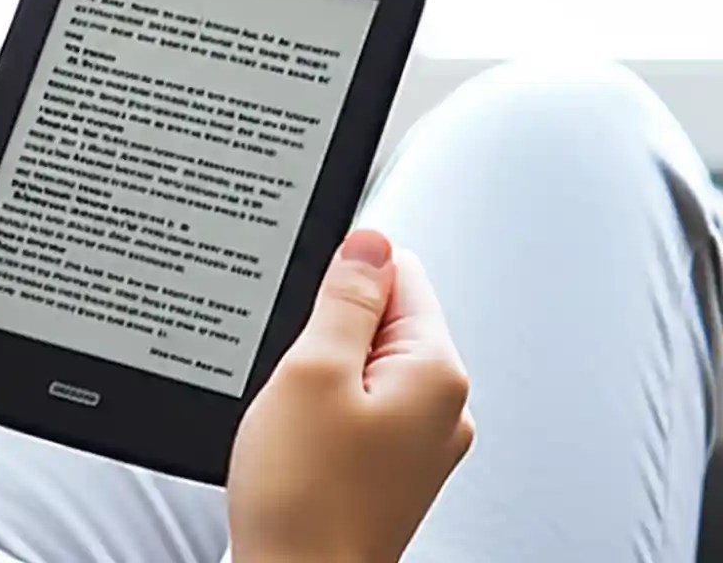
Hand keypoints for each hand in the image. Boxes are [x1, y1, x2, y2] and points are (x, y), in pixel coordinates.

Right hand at [227, 230, 474, 562]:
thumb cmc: (306, 500)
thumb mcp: (312, 371)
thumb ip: (346, 297)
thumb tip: (369, 241)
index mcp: (436, 373)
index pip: (400, 273)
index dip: (341, 284)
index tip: (313, 322)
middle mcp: (443, 407)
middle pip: (382, 321)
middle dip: (329, 335)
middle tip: (301, 382)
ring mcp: (419, 442)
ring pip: (363, 367)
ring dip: (322, 378)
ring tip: (299, 421)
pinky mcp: (390, 467)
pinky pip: (356, 410)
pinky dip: (323, 414)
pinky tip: (301, 446)